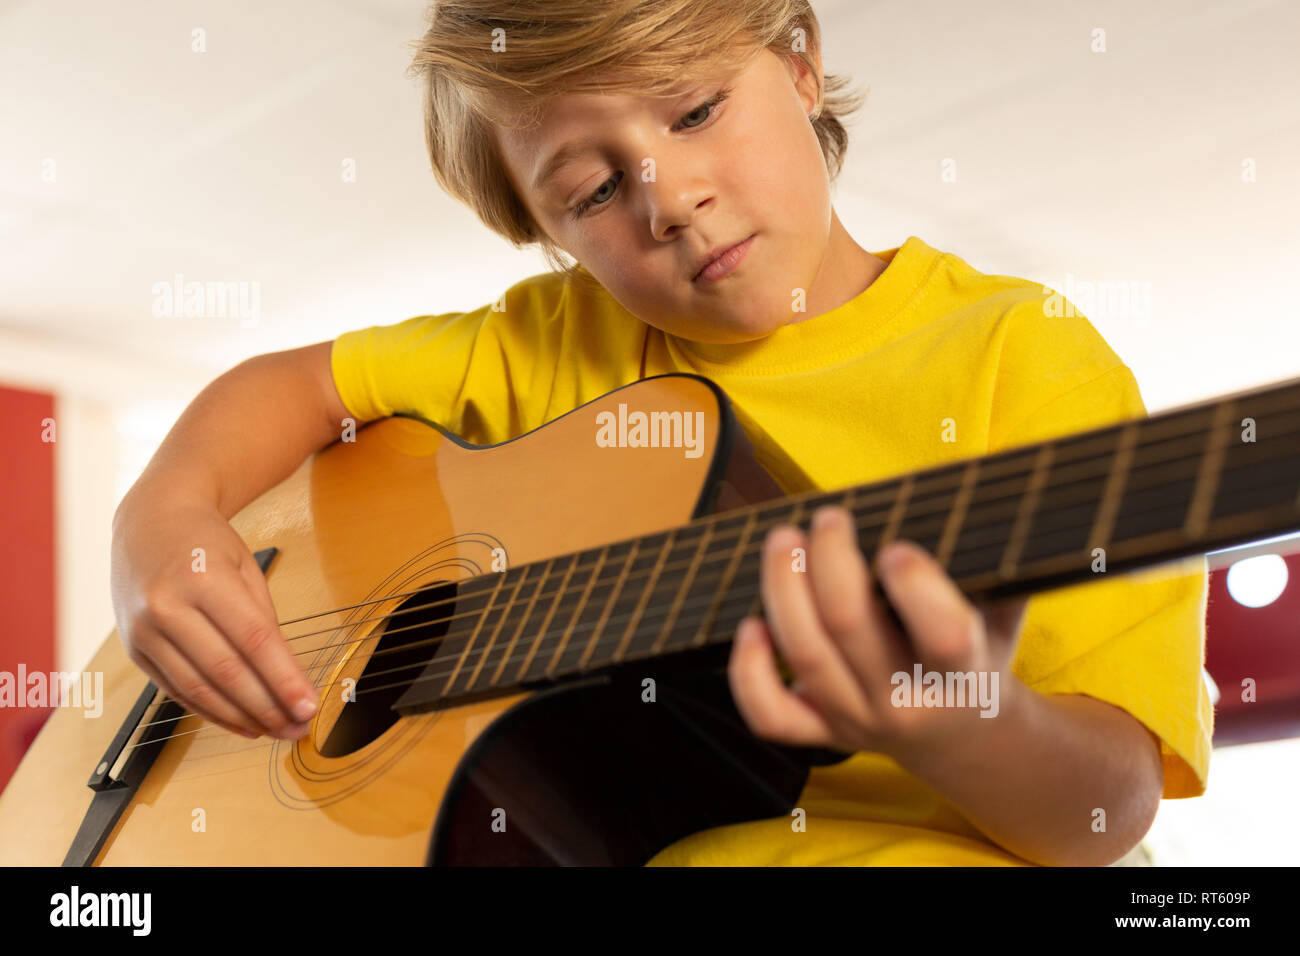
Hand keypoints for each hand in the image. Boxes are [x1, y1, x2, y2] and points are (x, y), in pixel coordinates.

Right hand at [110, 495, 317, 739]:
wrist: (149, 521)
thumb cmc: (206, 543)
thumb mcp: (246, 568)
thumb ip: (264, 620)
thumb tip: (288, 678)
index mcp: (203, 578)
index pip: (253, 640)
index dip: (284, 679)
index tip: (309, 706)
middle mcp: (166, 606)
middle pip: (226, 671)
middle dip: (267, 707)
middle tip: (298, 728)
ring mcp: (143, 630)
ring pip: (198, 688)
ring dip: (240, 717)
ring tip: (275, 731)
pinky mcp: (133, 649)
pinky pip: (176, 690)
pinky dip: (210, 711)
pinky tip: (240, 721)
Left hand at [727, 504, 1028, 760]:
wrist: (963, 737)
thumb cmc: (978, 656)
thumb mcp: (1003, 615)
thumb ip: (995, 565)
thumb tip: (976, 490)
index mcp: (964, 672)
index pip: (943, 634)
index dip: (916, 584)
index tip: (897, 546)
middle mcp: (907, 703)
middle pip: (849, 627)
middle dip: (830, 559)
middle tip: (829, 518)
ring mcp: (859, 721)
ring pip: (805, 656)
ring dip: (783, 588)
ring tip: (784, 541)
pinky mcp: (823, 731)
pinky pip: (770, 713)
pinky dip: (749, 670)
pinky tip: (752, 625)